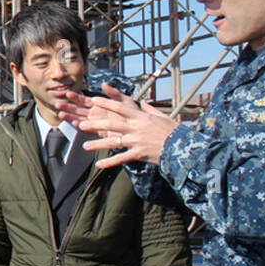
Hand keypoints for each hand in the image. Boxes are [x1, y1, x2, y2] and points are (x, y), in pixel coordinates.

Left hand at [55, 83, 176, 167]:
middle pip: (112, 125)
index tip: (93, 100)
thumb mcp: (162, 116)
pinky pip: (121, 158)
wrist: (183, 147)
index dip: (106, 103)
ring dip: (98, 144)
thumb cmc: (173, 131)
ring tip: (85, 146)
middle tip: (82, 124)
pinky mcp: (139, 154)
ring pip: (113, 142)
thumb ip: (150, 109)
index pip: (120, 107)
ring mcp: (136, 141)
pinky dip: (110, 162)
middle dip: (95, 124)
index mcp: (141, 117)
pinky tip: (99, 165)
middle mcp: (136, 128)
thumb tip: (143, 102)